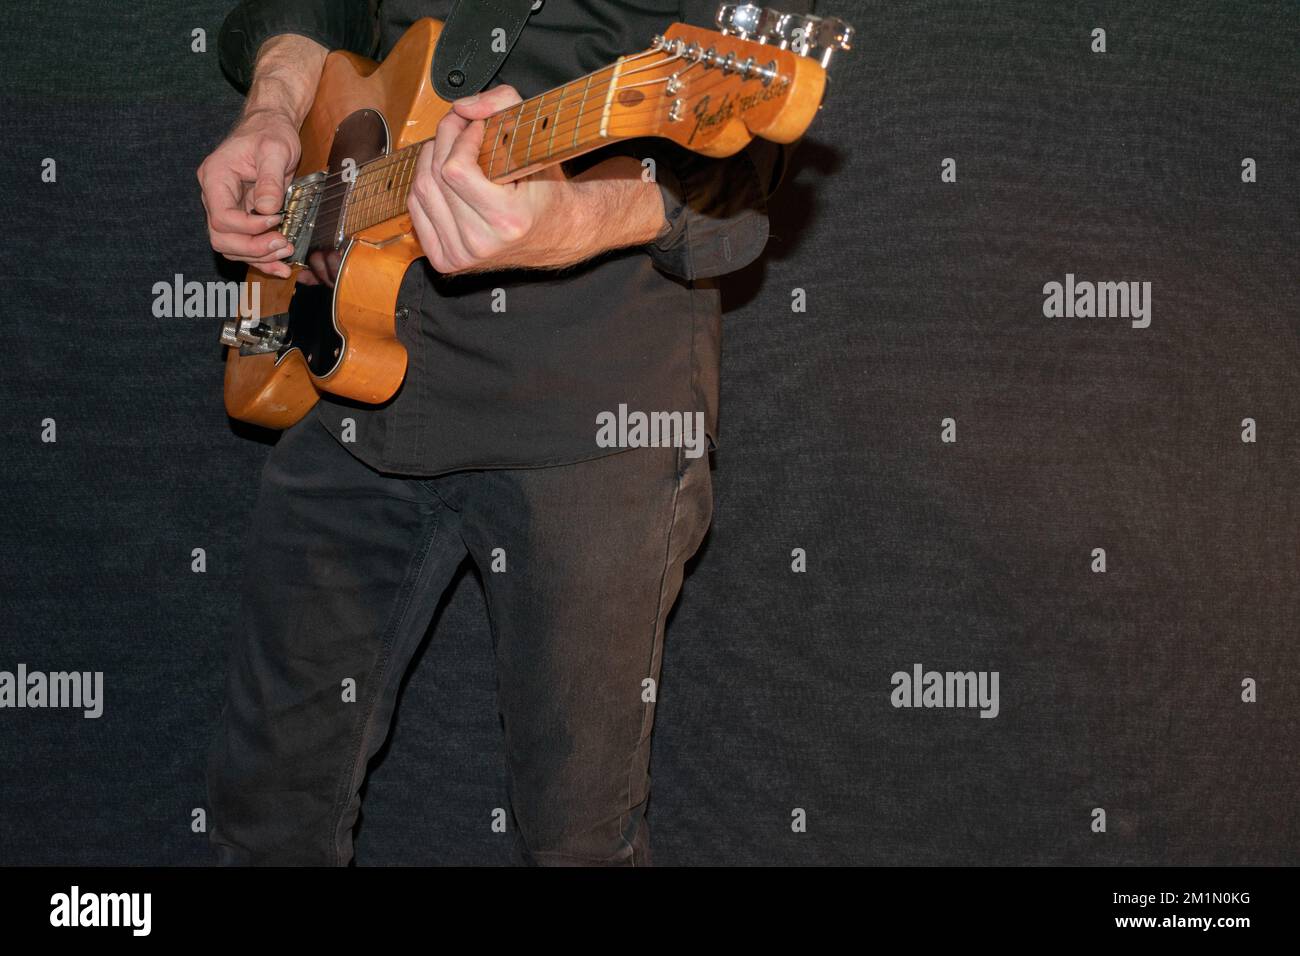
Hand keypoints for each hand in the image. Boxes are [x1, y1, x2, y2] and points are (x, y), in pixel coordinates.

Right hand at [197, 108, 302, 279]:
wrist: (271, 127)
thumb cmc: (271, 133)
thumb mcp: (275, 150)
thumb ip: (270, 180)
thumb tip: (268, 209)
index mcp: (216, 178)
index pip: (222, 216)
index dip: (249, 227)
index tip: (275, 221)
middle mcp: (215, 196)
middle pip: (222, 238)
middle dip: (253, 248)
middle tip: (282, 245)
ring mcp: (228, 208)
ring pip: (232, 246)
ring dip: (258, 257)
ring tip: (285, 254)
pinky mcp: (242, 216)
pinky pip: (245, 243)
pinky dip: (262, 257)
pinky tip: (280, 265)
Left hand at [407, 85, 583, 274]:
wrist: (557, 234)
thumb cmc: (546, 191)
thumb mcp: (536, 141)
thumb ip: (503, 105)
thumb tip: (462, 107)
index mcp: (508, 220)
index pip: (455, 170)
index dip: (460, 138)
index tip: (477, 128)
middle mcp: (481, 243)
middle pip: (434, 177)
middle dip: (445, 140)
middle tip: (462, 128)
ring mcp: (461, 255)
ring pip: (420, 191)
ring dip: (431, 160)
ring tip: (454, 151)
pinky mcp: (446, 260)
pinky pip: (415, 211)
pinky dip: (425, 185)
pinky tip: (444, 179)